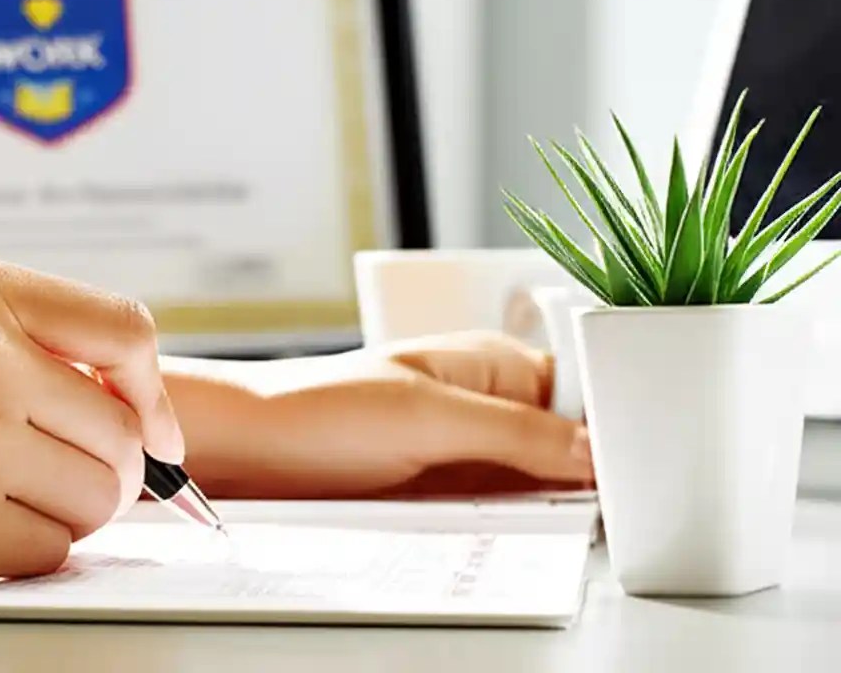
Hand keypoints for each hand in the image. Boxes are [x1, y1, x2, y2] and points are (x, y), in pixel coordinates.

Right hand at [0, 255, 182, 586]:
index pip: (124, 331)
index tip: (156, 433)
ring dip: (66, 510)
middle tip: (53, 476)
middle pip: (123, 432)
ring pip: (98, 497)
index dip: (151, 392)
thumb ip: (28, 341)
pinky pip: (51, 550)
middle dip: (107, 467)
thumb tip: (143, 411)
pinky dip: (22, 548)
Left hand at [178, 331, 590, 498]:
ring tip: (570, 522)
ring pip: (532, 482)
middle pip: (564, 443)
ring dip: (546, 504)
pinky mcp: (437, 487)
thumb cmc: (320, 410)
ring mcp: (460, 447)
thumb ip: (518, 433)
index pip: (583, 389)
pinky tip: (516, 531)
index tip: (647, 462)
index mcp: (492, 363)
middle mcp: (483, 403)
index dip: (616, 424)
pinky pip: (493, 508)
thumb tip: (596, 451)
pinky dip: (508, 521)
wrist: (248, 451)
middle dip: (586, 473)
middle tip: (616, 506)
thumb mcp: (430, 418)